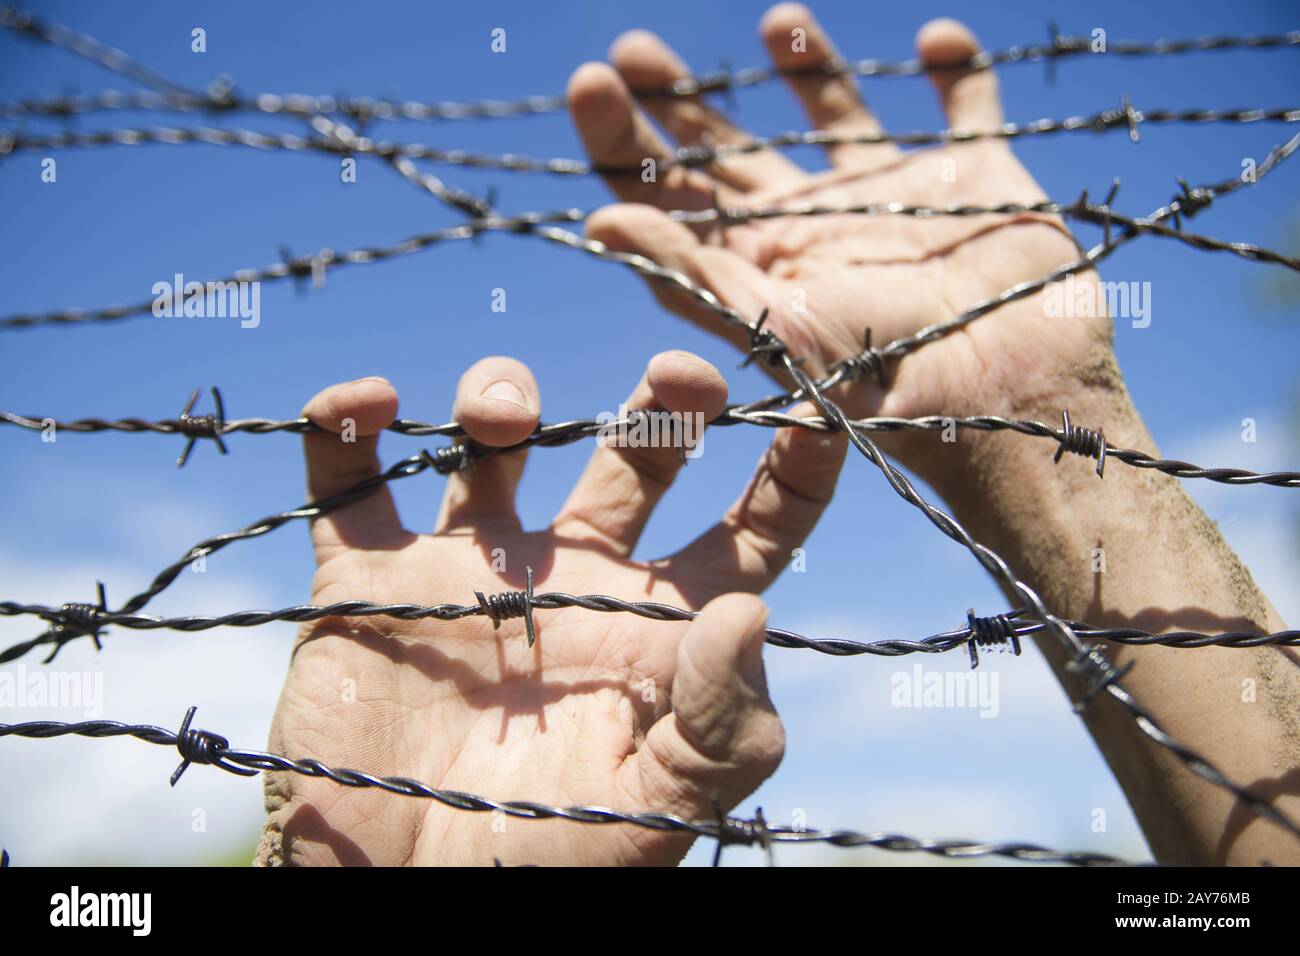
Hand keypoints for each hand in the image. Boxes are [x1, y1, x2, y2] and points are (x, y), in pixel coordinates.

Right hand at [260, 351, 845, 865]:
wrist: (400, 901)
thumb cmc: (548, 858)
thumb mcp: (660, 808)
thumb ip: (720, 724)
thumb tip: (751, 612)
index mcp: (657, 622)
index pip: (753, 529)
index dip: (794, 469)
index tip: (822, 408)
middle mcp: (573, 575)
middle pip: (638, 453)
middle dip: (666, 400)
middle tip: (683, 372)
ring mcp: (470, 566)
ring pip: (493, 441)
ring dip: (500, 396)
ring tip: (502, 417)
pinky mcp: (368, 579)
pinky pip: (350, 480)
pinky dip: (348, 428)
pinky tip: (368, 405)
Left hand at [566, 7, 1115, 485]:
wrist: (1009, 398)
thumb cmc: (883, 378)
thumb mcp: (773, 326)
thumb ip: (691, 271)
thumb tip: (599, 220)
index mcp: (757, 262)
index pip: (671, 196)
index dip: (624, 142)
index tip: (591, 81)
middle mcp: (813, 224)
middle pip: (729, 151)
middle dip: (681, 101)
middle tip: (633, 50)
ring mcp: (894, 197)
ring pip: (840, 116)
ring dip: (809, 65)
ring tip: (777, 18)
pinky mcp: (977, 179)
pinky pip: (964, 111)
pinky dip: (957, 76)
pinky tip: (938, 40)